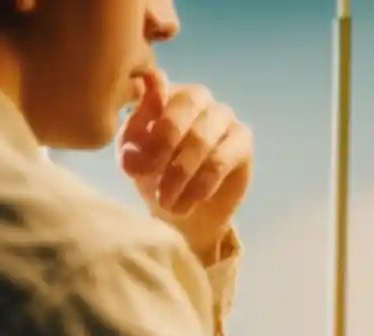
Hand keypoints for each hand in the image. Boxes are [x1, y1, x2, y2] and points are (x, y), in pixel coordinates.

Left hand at [118, 71, 253, 262]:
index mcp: (164, 93)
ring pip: (203, 136)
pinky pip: (220, 159)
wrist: (183, 213)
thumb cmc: (153, 176)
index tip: (132, 148)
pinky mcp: (242, 141)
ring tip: (165, 201)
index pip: (157, 85)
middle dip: (164, 140)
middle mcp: (198, 97)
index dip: (146, 113)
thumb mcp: (132, 159)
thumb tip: (135, 146)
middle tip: (147, 175)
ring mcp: (224, 116)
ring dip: (180, 172)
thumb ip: (131, 141)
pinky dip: (199, 185)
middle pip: (188, 101)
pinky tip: (185, 204)